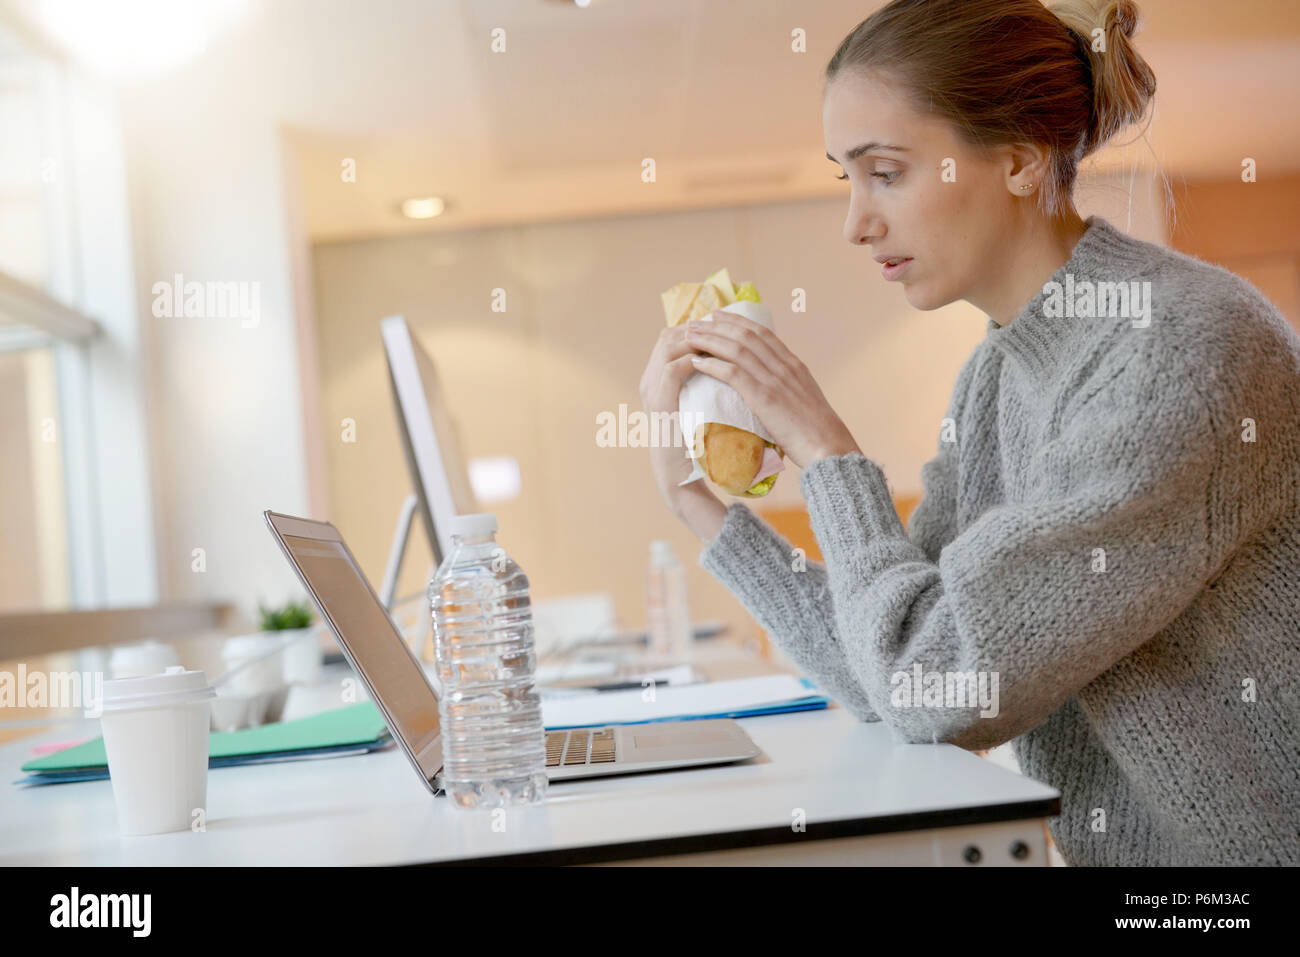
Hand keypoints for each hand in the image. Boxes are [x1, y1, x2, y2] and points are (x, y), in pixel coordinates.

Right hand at [638, 321, 724, 514]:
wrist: (681, 476)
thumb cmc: (695, 443)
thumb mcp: (698, 405)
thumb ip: (703, 385)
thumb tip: (728, 363)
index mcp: (656, 378)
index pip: (671, 336)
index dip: (697, 328)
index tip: (724, 329)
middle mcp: (649, 380)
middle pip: (668, 335)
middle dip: (698, 330)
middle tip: (725, 333)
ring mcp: (651, 390)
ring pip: (669, 346)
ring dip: (697, 341)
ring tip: (723, 344)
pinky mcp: (659, 403)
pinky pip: (673, 369)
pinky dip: (694, 361)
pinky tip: (715, 362)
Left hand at [684, 310, 860, 468]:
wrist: (829, 448)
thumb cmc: (816, 434)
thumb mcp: (804, 402)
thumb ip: (789, 391)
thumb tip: (773, 392)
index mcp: (795, 365)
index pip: (762, 333)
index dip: (737, 322)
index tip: (718, 317)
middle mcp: (785, 366)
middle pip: (746, 335)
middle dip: (717, 325)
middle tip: (695, 322)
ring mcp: (775, 380)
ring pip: (737, 349)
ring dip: (709, 340)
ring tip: (689, 337)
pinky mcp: (765, 397)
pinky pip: (733, 373)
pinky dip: (712, 365)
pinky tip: (696, 362)